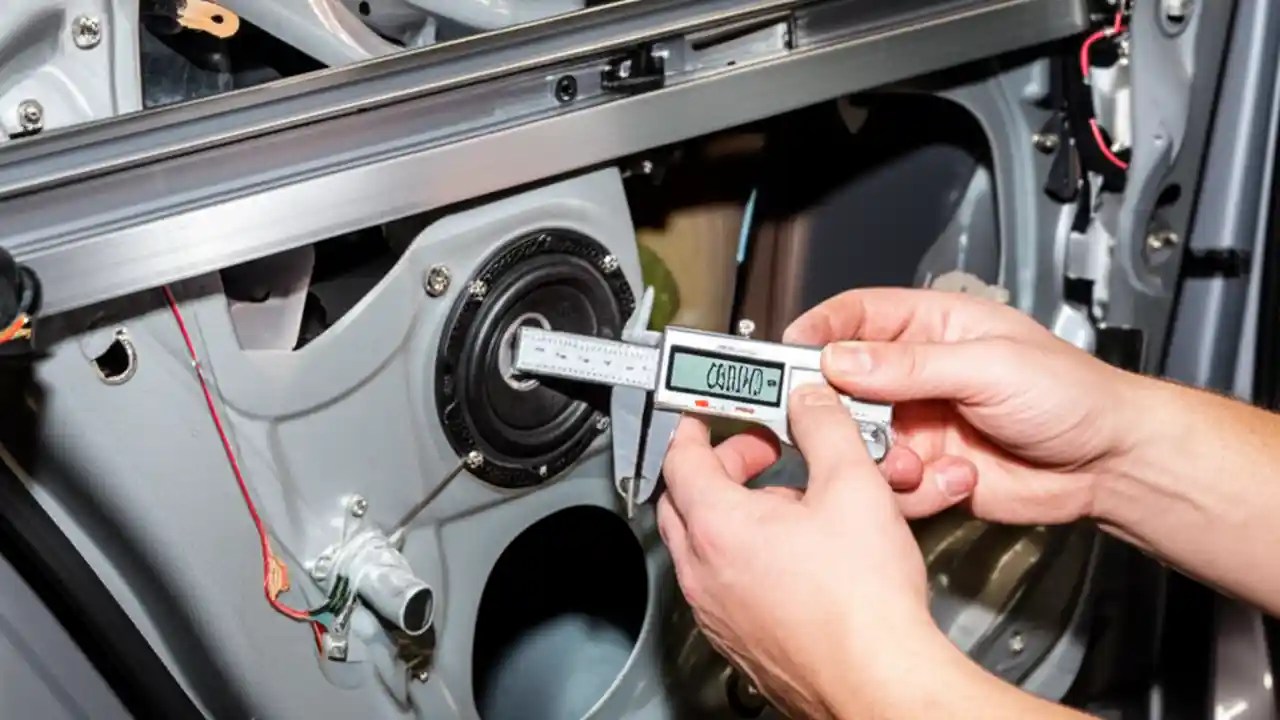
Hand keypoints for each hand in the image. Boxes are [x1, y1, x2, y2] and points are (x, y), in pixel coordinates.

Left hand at [657, 384, 943, 718]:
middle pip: (683, 501)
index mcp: (718, 527)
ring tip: (788, 507)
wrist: (879, 681)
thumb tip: (811, 403)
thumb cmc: (863, 604)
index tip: (709, 414)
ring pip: (703, 547)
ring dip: (733, 515)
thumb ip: (827, 428)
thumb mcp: (854, 484)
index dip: (695, 425)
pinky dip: (743, 559)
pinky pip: (723, 586)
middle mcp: (704, 573)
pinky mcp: (738, 641)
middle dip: (717, 468)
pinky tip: (795, 559)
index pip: (680, 457)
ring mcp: (717, 612)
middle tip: (759, 455)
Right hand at [784, 287, 1149, 523]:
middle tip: (824, 419)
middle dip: (833, 403)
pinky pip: (887, 479)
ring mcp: (920, 422)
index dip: (820, 330)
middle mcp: (918, 373)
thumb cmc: (1073, 396)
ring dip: (873, 452)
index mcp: (933, 327)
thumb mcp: (988, 366)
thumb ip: (909, 364)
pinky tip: (941, 478)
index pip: (857, 316)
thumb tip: (841, 359)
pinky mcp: (927, 467)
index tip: (790, 352)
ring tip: (905, 459)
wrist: (1110, 465)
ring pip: (859, 437)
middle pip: (845, 380)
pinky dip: (903, 485)